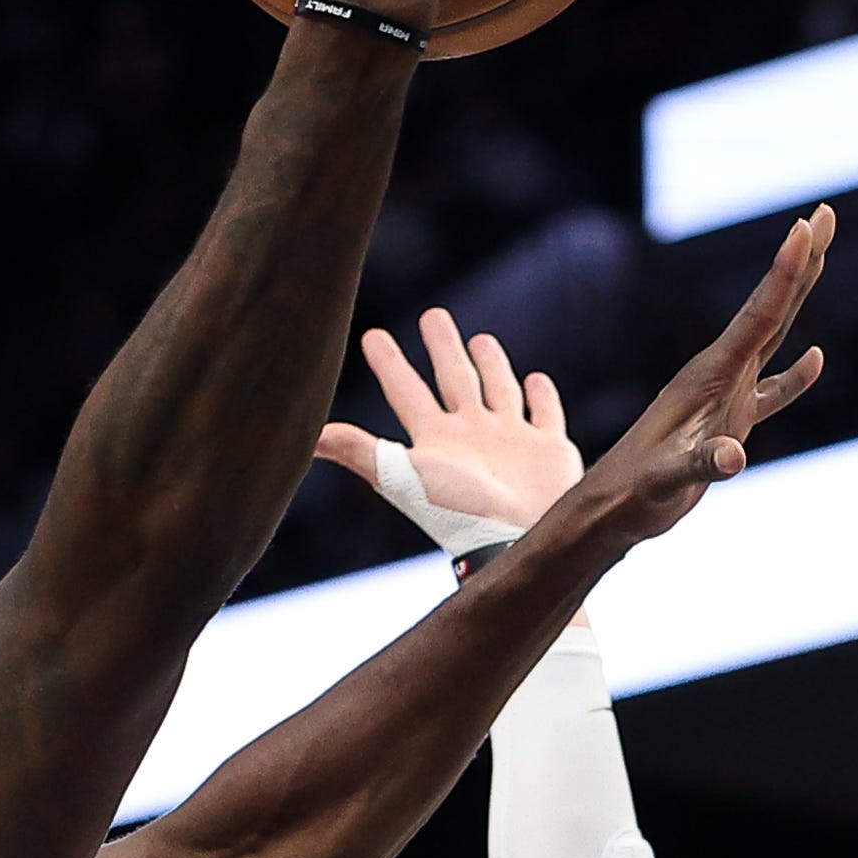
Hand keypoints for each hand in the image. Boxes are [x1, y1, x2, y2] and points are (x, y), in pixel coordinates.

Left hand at [318, 309, 582, 531]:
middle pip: (453, 379)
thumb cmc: (457, 513)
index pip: (406, 390)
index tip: (373, 336)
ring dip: (489, 365)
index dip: (389, 363)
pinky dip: (541, 396)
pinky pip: (545, 413)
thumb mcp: (403, 477)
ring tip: (479, 338)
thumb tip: (308, 437)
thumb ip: (360, 451)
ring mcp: (511, 441)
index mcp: (436, 440)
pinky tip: (535, 379)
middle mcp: (471, 435)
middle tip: (432, 315)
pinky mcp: (548, 449)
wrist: (517, 542)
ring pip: (498, 390)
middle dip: (442, 347)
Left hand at [572, 206, 834, 546]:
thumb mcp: (667, 478)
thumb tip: (733, 457)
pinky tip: (815, 359)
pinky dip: (795, 376)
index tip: (810, 224)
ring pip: (772, 335)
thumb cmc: (633, 492)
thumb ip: (701, 464)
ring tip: (820, 258)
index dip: (787, 271)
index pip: (759, 314)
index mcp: (710, 375)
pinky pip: (770, 390)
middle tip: (827, 212)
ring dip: (798, 296)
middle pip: (771, 307)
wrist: (610, 508)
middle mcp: (719, 374)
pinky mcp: (727, 423)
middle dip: (802, 261)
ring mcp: (725, 396)